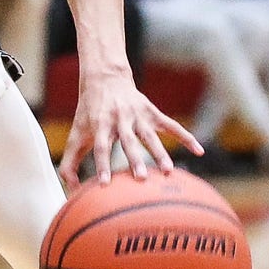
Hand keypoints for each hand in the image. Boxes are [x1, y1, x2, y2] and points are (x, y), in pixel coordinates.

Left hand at [59, 67, 200, 185]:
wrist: (105, 79)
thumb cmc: (89, 112)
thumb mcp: (76, 133)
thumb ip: (69, 162)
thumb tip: (69, 188)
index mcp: (100, 124)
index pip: (101, 147)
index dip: (102, 164)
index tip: (104, 184)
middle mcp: (120, 119)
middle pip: (128, 141)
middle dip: (135, 159)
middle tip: (141, 179)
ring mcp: (138, 115)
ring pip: (151, 136)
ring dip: (160, 153)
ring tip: (168, 172)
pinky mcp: (152, 113)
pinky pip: (172, 126)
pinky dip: (186, 137)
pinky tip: (199, 151)